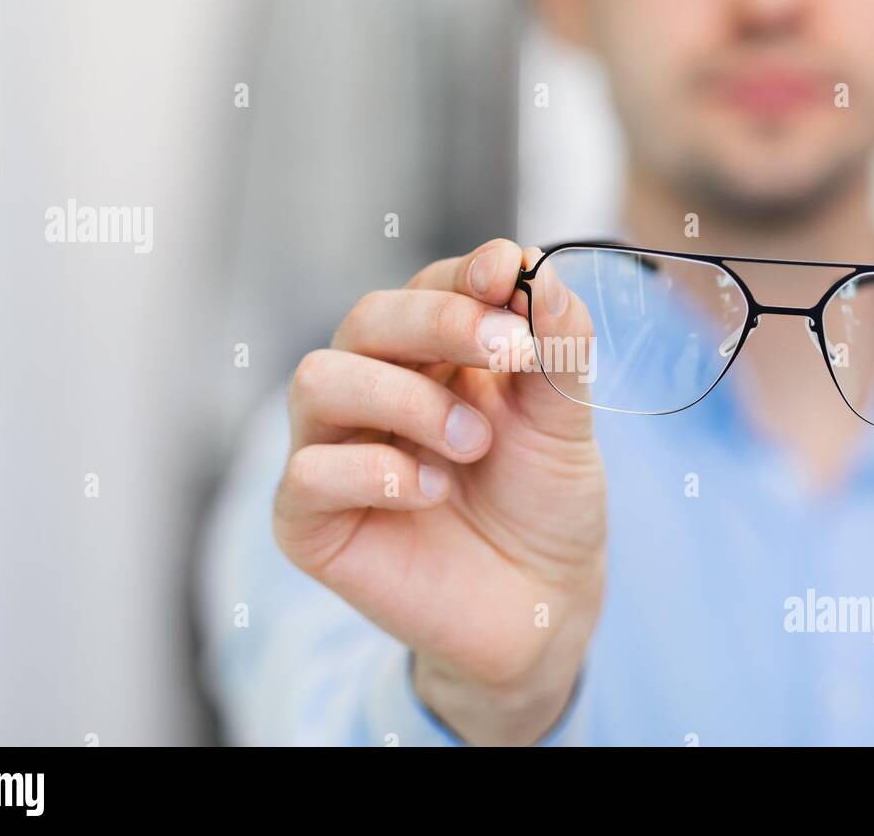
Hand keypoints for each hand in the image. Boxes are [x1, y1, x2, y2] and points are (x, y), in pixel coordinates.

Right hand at [273, 239, 605, 744]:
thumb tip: (534, 266)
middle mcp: (373, 391)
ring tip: (473, 442)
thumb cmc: (543, 506)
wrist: (540, 607)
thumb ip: (557, 349)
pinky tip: (432, 491)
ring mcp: (334, 451)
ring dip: (406, 398)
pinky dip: (376, 470)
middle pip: (367, 319)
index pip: (426, 287)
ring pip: (319, 380)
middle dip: (438, 321)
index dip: (462, 274)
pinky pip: (310, 471)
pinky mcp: (309, 520)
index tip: (505, 273)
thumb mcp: (564, 422)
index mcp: (431, 357)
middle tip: (510, 351)